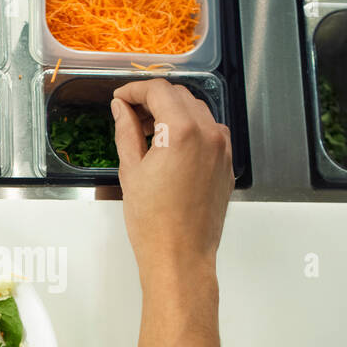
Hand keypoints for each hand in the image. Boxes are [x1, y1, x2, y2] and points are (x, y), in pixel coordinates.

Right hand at [111, 79, 233, 284]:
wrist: (181, 256)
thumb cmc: (153, 221)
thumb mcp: (131, 170)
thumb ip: (126, 130)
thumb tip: (121, 108)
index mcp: (182, 131)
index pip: (159, 91)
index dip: (135, 90)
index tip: (120, 98)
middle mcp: (209, 134)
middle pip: (180, 96)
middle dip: (153, 99)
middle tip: (130, 113)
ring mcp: (222, 149)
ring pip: (197, 111)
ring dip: (172, 112)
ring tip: (148, 131)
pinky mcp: (227, 164)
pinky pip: (209, 133)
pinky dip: (189, 129)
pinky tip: (169, 146)